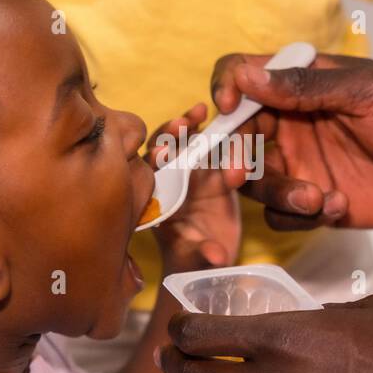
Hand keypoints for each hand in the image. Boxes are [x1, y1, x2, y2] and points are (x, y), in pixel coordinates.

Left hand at [145, 103, 242, 269]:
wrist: (208, 259)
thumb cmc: (191, 258)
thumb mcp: (195, 259)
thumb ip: (202, 254)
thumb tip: (216, 255)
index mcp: (155, 199)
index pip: (148, 175)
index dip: (154, 162)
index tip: (161, 155)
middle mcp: (170, 180)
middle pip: (164, 149)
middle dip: (169, 136)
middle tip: (181, 126)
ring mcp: (192, 173)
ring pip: (187, 142)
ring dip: (191, 125)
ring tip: (199, 113)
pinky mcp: (217, 171)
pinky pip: (217, 148)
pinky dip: (218, 133)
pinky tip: (224, 116)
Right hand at [210, 53, 372, 229]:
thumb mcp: (365, 92)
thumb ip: (305, 87)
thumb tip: (246, 75)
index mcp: (298, 85)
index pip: (240, 75)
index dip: (224, 88)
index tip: (228, 108)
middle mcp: (290, 123)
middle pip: (235, 137)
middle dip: (236, 157)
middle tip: (243, 174)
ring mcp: (300, 163)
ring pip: (255, 182)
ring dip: (277, 192)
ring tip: (317, 198)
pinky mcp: (313, 200)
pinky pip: (280, 215)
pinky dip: (299, 215)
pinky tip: (339, 205)